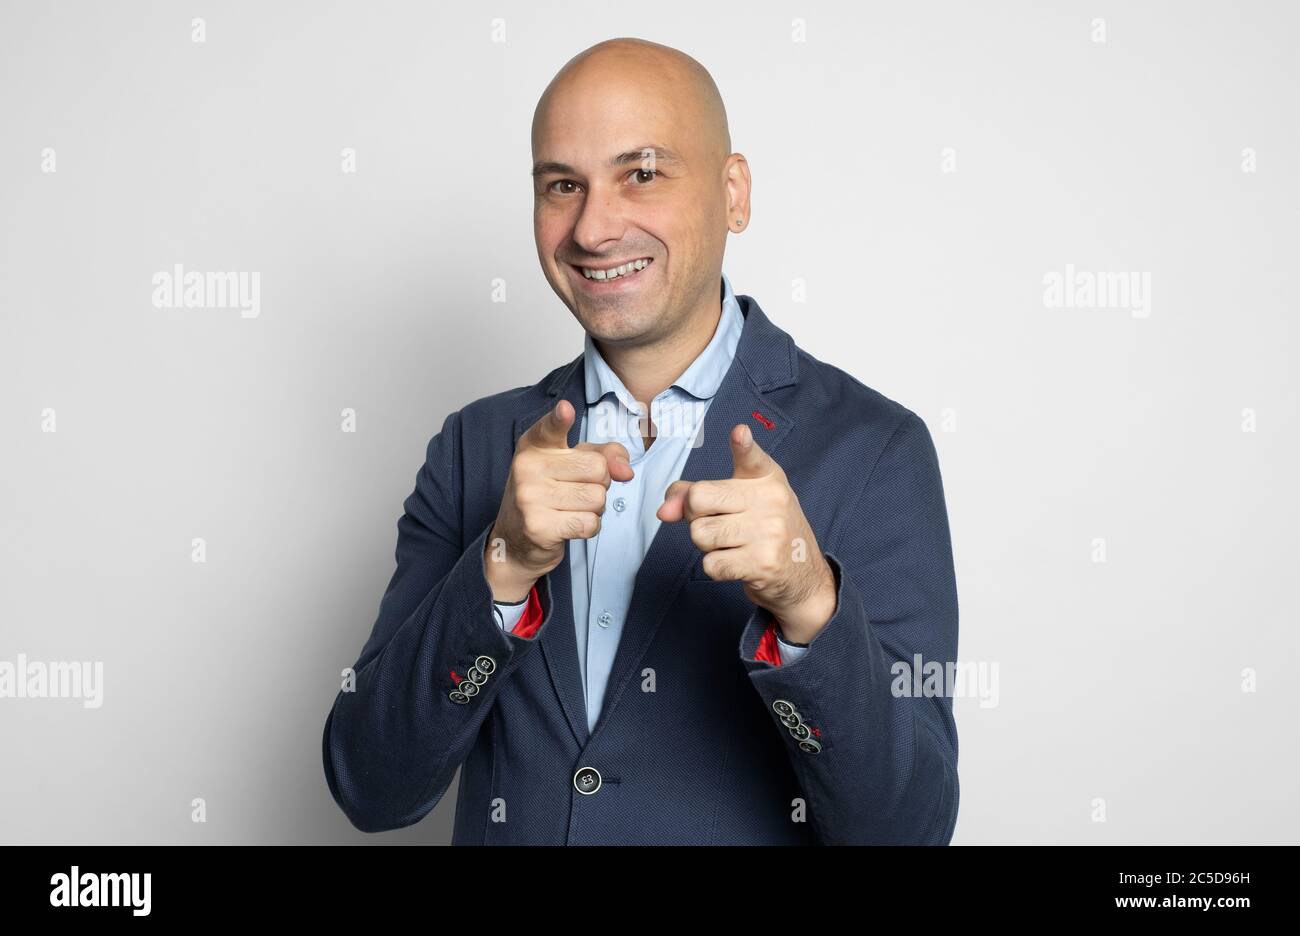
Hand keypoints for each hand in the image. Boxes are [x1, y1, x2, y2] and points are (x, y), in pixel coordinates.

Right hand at [485, 399, 634, 600]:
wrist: (515, 540)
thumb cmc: (549, 494)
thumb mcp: (572, 465)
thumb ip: (604, 455)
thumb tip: (626, 471)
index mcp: (535, 446)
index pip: (550, 428)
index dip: (560, 418)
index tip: (566, 409)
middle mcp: (528, 467)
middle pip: (597, 469)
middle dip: (600, 484)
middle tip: (577, 491)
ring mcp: (530, 497)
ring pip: (597, 498)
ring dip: (595, 509)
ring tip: (572, 509)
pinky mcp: (538, 527)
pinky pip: (589, 523)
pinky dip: (589, 527)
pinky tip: (570, 525)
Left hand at [657, 423, 836, 643]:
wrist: (803, 576)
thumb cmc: (764, 532)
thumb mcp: (740, 502)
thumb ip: (695, 495)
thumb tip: (664, 510)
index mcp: (766, 478)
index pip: (751, 457)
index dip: (743, 445)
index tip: (739, 433)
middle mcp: (771, 500)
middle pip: (698, 500)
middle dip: (695, 517)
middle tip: (720, 524)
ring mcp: (769, 532)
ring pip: (701, 534)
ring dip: (707, 546)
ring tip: (734, 545)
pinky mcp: (763, 563)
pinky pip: (711, 564)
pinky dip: (716, 568)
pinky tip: (739, 563)